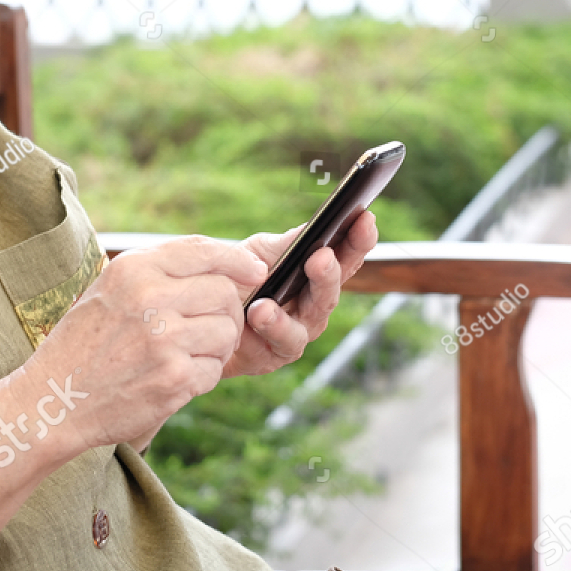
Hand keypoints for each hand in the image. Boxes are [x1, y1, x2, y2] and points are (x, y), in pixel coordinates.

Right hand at [18, 235, 268, 450]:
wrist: (53, 400)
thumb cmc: (85, 342)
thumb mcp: (110, 289)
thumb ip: (162, 271)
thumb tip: (232, 263)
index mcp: (133, 270)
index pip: (203, 250)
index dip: (238, 260)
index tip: (255, 270)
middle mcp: (150, 299)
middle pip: (225, 293)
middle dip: (227, 310)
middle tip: (208, 326)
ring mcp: (164, 341)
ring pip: (227, 332)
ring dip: (217, 346)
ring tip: (187, 353)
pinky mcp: (174, 379)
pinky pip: (216, 369)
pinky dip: (203, 375)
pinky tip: (176, 377)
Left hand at [221, 210, 378, 379]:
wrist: (204, 318)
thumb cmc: (238, 281)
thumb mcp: (258, 253)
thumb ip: (285, 244)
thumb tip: (311, 228)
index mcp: (316, 275)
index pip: (345, 256)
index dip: (359, 239)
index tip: (366, 218)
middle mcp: (316, 303)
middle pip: (336, 284)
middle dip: (334, 267)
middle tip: (325, 254)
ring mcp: (302, 329)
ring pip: (316, 312)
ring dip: (313, 291)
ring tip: (307, 269)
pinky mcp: (280, 352)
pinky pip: (285, 339)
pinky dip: (274, 323)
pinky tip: (261, 309)